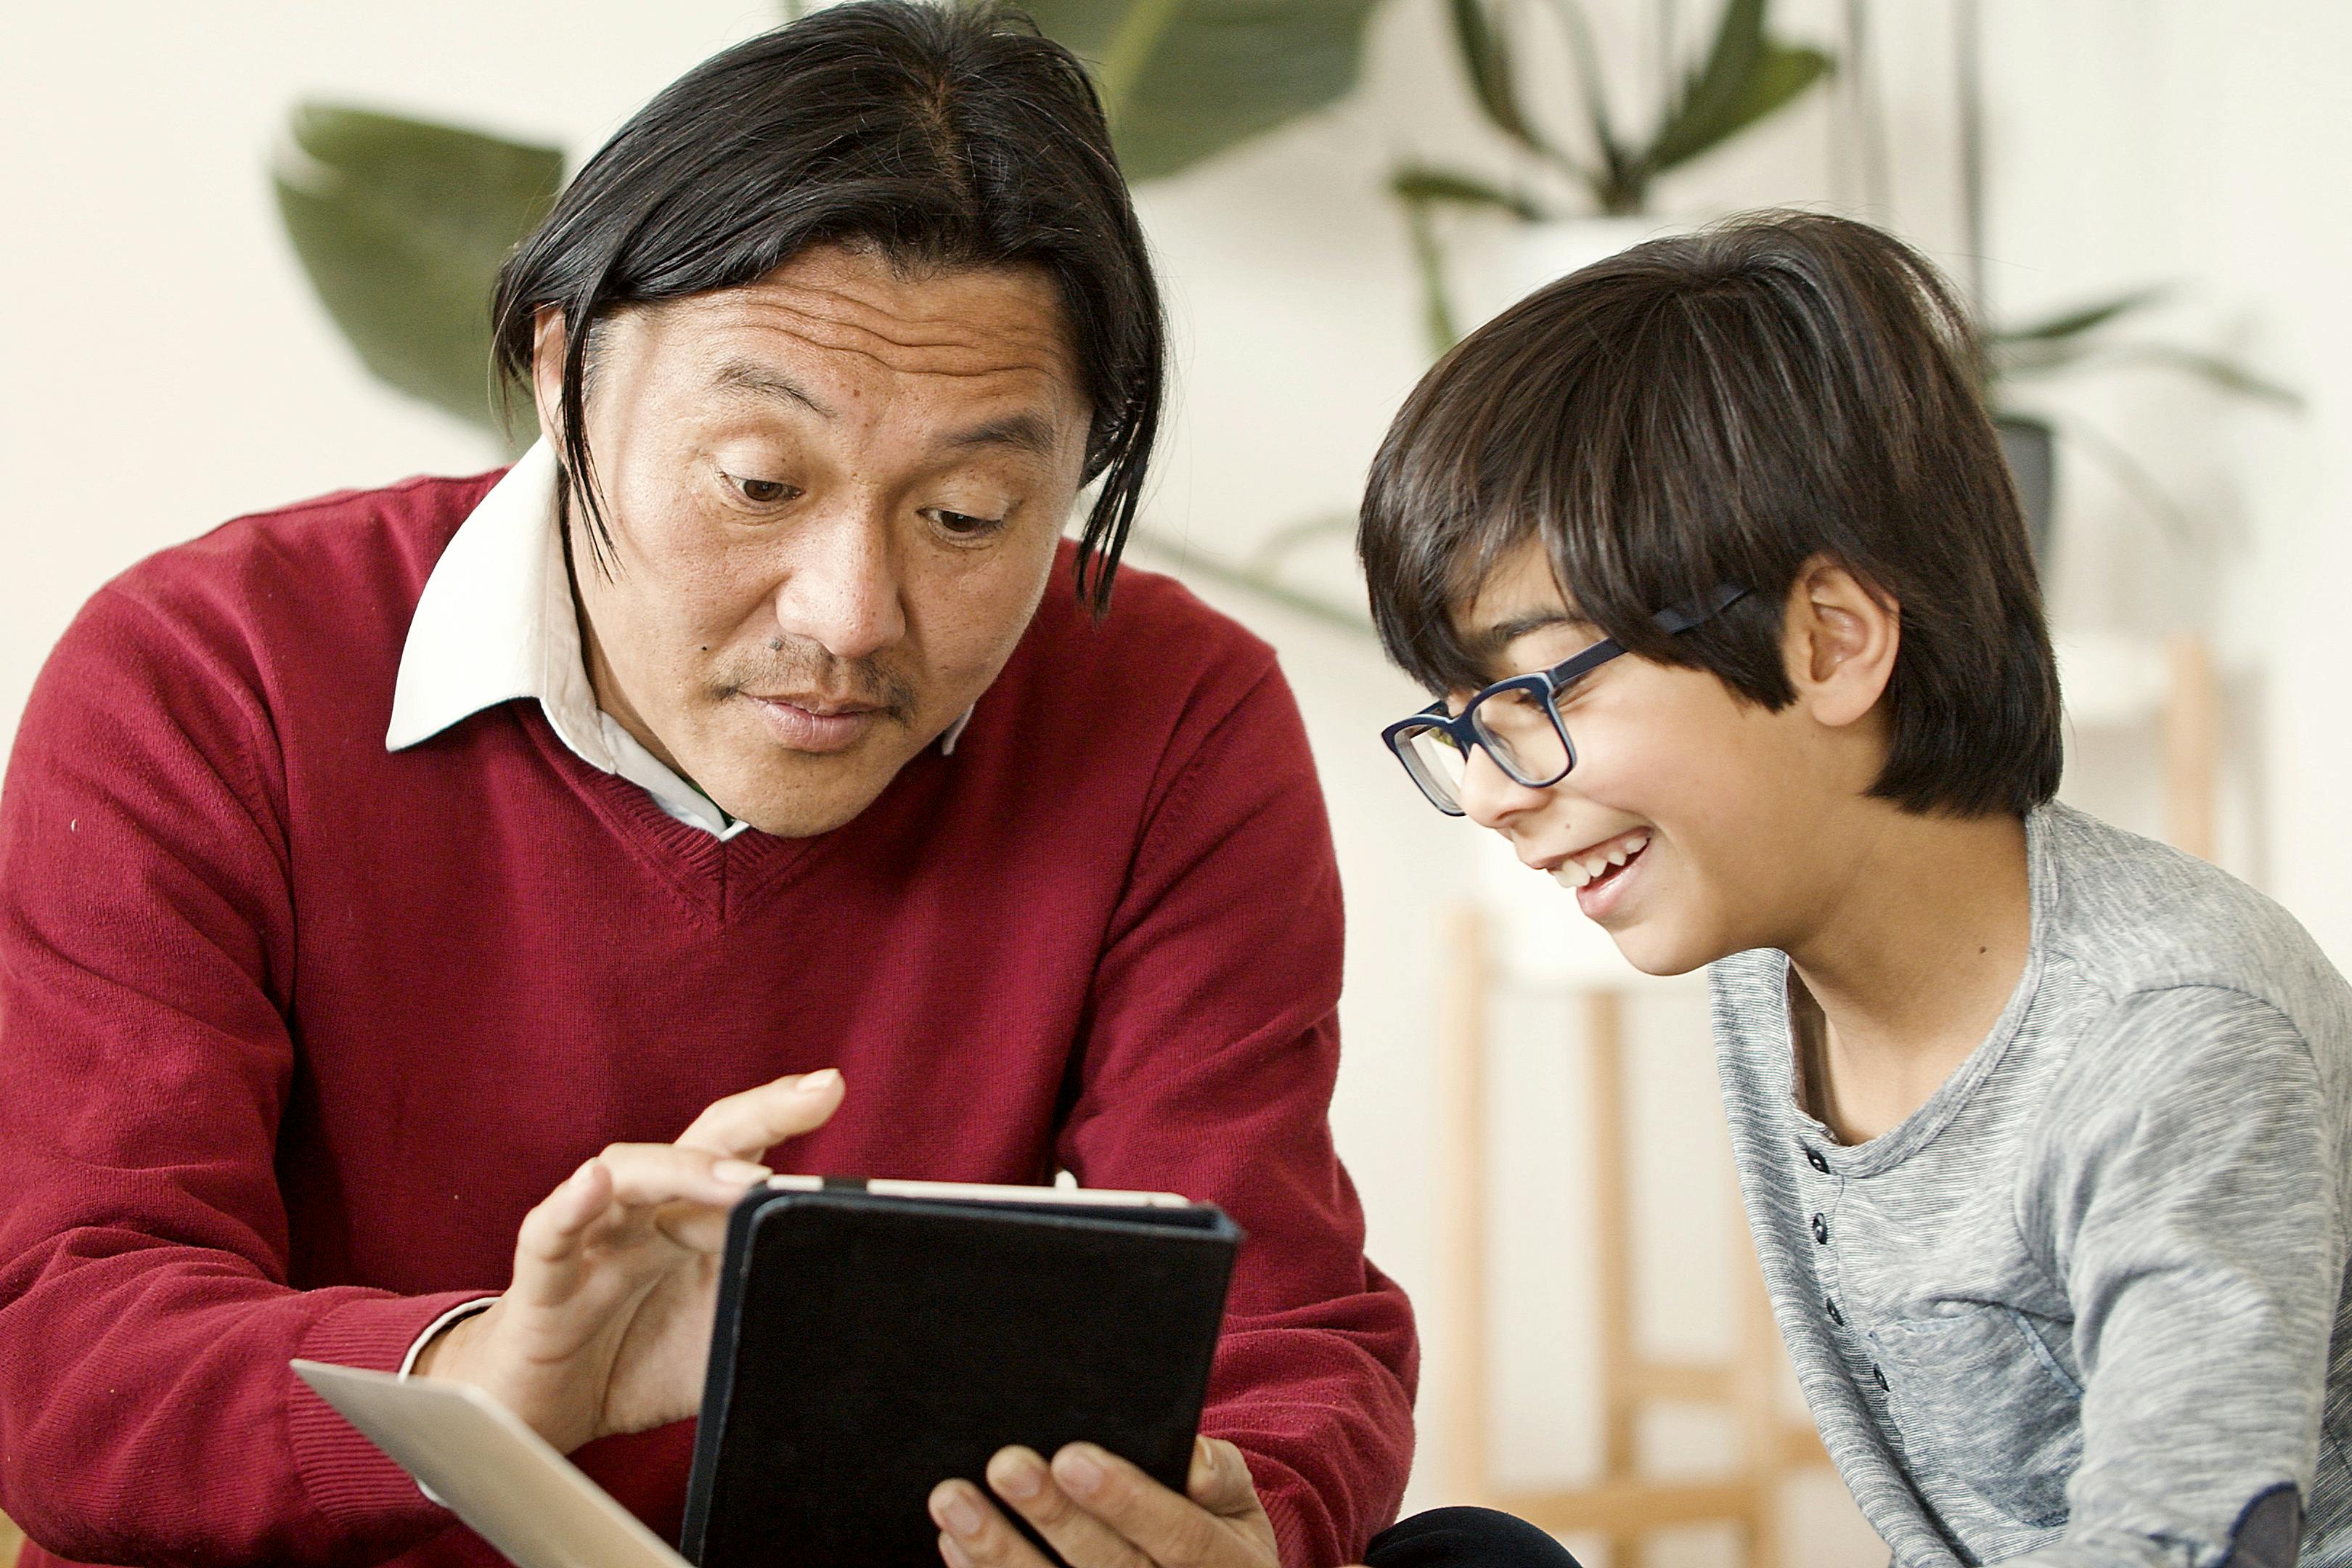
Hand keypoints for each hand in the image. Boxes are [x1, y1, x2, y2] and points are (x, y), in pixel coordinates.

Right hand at [413, 1068, 845, 1452]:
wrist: (537, 1418)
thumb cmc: (631, 1364)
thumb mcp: (720, 1341)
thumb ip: (770, 1313)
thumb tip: (845, 1311)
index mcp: (692, 1220)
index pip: (738, 1151)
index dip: (780, 1116)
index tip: (831, 1086)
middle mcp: (645, 1214)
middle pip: (699, 1143)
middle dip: (759, 1113)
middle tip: (818, 1094)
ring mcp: (591, 1242)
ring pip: (628, 1175)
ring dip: (686, 1170)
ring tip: (743, 1179)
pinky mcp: (540, 1289)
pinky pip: (548, 1238)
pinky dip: (567, 1209)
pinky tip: (590, 1184)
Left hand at [928, 1435, 1278, 1567]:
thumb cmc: (1215, 1536)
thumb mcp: (1239, 1506)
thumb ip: (1221, 1478)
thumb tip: (1192, 1463)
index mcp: (1226, 1567)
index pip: (1180, 1537)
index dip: (1126, 1501)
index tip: (1073, 1456)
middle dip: (1053, 1517)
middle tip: (1006, 1465)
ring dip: (998, 1553)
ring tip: (954, 1500)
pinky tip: (955, 1541)